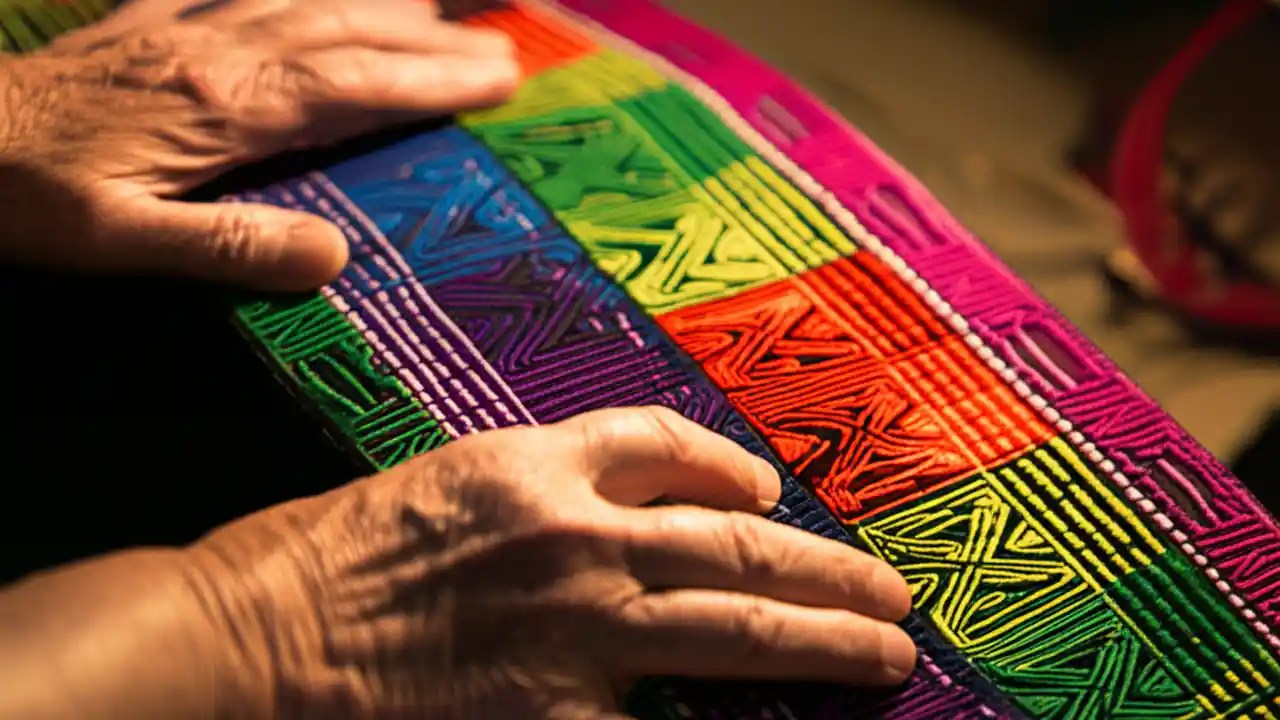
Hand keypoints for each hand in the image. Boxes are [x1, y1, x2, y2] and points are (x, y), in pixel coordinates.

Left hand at [0, 0, 518, 289]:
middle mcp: (216, 52)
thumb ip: (230, 247)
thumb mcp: (123, 243)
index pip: (351, 86)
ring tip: (439, 14)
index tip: (500, 80)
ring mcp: (182, 28)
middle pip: (346, 35)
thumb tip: (336, 257)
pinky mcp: (146, 23)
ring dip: (380, 7)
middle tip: (503, 52)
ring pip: (305, 1)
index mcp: (222, 109)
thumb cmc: (25, 199)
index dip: (431, 81)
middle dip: (432, 42)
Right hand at [185, 407, 915, 717]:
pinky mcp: (560, 714)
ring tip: (886, 654)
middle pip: (734, 544)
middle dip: (825, 569)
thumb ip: (531, 497)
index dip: (727, 467)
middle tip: (889, 593)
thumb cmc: (319, 561)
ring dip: (823, 637)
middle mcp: (576, 536)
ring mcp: (578, 629)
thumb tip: (616, 522)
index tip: (765, 494)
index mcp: (534, 464)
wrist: (252, 641)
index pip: (663, 442)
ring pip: (735, 625)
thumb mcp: (435, 487)